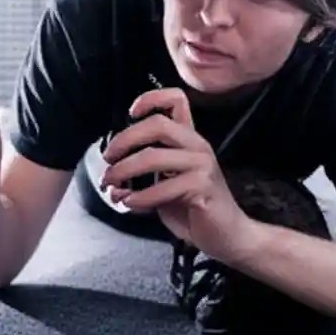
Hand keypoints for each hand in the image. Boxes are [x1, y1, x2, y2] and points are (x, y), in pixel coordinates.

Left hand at [100, 88, 257, 264]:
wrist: (227, 236)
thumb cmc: (194, 208)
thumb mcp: (167, 183)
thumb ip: (145, 173)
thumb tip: (112, 176)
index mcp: (189, 139)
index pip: (176, 101)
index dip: (151, 99)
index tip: (131, 112)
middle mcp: (197, 146)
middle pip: (157, 125)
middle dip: (125, 140)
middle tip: (108, 158)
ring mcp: (202, 165)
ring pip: (153, 156)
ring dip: (124, 171)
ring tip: (111, 185)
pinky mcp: (202, 188)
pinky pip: (161, 188)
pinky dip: (139, 197)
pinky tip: (130, 204)